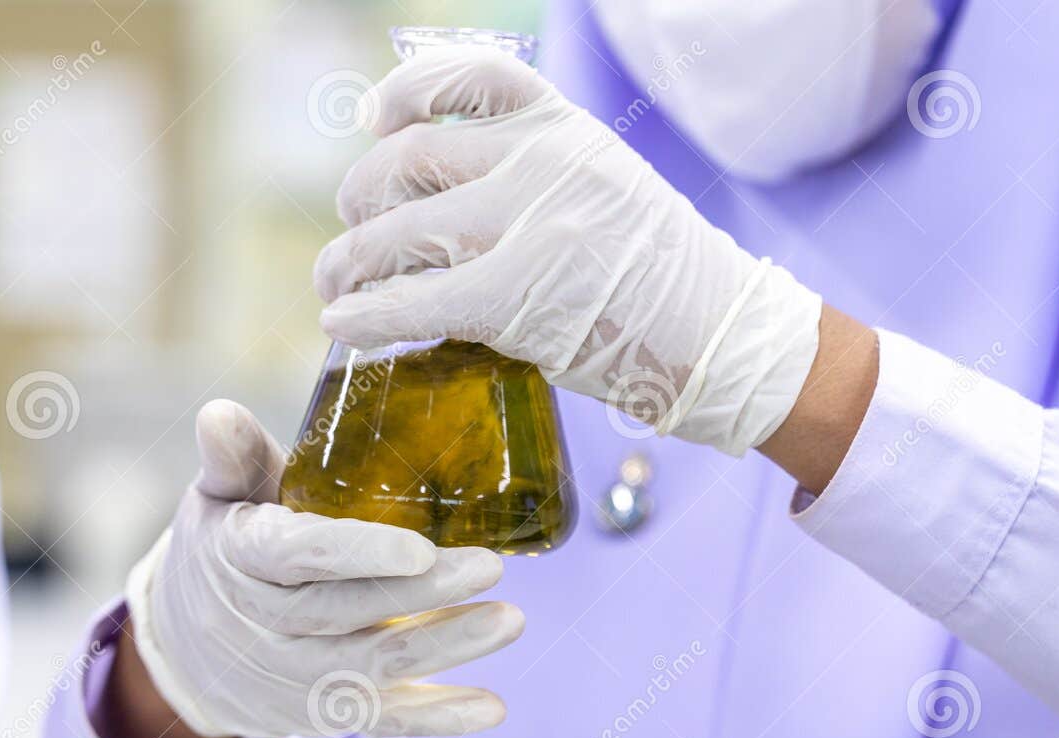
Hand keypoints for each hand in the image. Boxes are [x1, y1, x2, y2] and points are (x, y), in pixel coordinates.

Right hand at [120, 400, 522, 737]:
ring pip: (371, 667)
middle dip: (422, 593)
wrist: (185, 653)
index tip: (419, 546)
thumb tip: (220, 412)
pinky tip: (492, 709)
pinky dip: (437, 718)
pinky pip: (381, 720)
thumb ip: (234, 458)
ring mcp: (292, 678)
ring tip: (509, 620)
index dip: (358, 554)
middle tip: (490, 567)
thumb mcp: (217, 499)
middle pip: (344, 613)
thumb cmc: (223, 551)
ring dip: (443, 648)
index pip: (297, 557)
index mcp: (240, 560)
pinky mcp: (321, 713)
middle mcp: (262, 628)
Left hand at [314, 46, 824, 457]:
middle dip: (362, 198)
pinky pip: (414, 301)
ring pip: (399, 232)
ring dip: (348, 261)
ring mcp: (528, 228)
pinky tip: (342, 325)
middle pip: (408, 160)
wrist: (724, 339)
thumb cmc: (661, 277)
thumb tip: (435, 197)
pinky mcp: (515, 300)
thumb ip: (535, 175)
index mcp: (566, 128)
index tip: (374, 123)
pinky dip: (365, 315)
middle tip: (353, 235)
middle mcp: (542, 163)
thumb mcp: (608, 187)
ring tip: (335, 286)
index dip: (406, 92)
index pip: (469, 77)